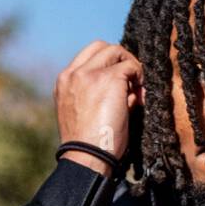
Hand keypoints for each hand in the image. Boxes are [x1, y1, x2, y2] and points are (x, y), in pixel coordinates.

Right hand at [54, 40, 144, 175]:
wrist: (87, 158)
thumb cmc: (89, 146)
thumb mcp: (84, 115)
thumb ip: (98, 95)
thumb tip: (128, 88)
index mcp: (64, 82)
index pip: (87, 56)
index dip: (106, 63)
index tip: (118, 81)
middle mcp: (73, 74)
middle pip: (101, 46)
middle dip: (119, 59)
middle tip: (131, 79)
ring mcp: (89, 74)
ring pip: (115, 51)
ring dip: (130, 65)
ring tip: (137, 88)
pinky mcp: (109, 79)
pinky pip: (130, 66)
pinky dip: (138, 76)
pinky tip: (140, 95)